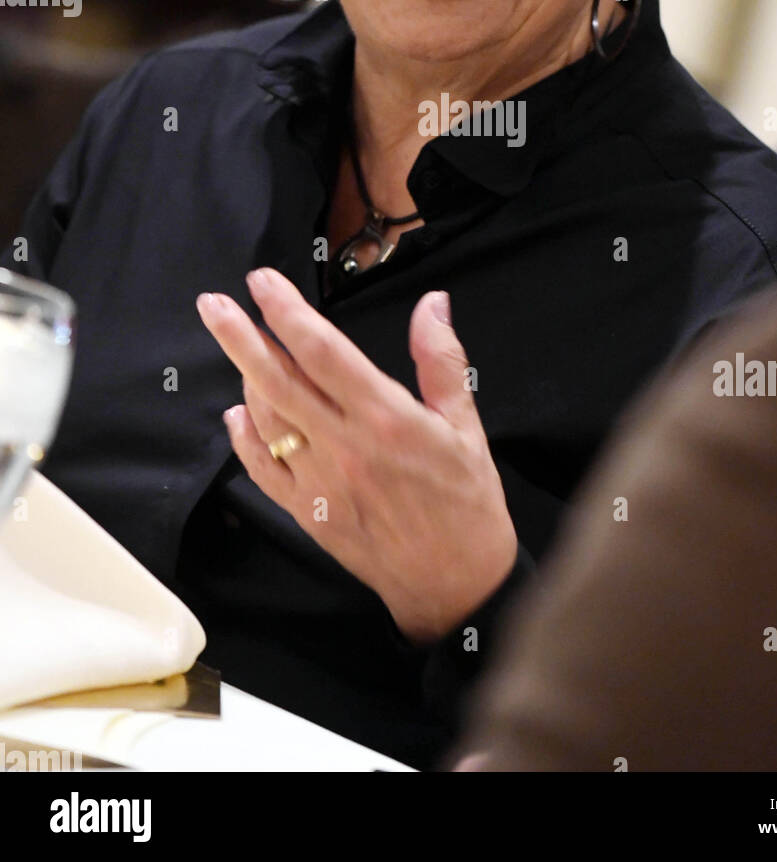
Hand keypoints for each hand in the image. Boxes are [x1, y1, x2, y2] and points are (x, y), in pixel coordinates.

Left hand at [195, 270, 517, 641]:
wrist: (456, 588)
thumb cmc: (468, 505)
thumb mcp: (466, 426)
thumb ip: (441, 361)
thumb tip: (432, 303)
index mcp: (386, 419)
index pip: (324, 353)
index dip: (288, 313)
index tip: (263, 283)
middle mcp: (345, 447)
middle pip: (279, 382)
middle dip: (241, 338)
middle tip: (212, 304)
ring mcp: (321, 483)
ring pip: (267, 422)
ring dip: (246, 379)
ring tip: (238, 346)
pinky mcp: (310, 514)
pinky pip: (264, 470)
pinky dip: (245, 438)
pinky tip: (238, 413)